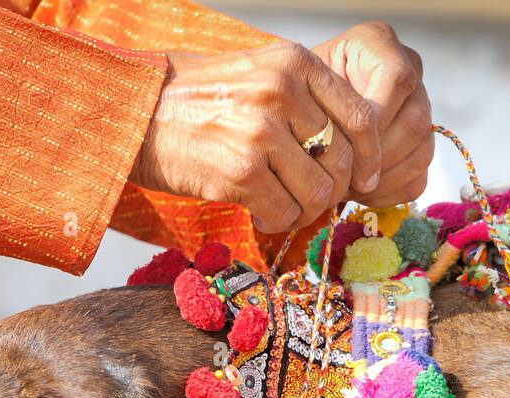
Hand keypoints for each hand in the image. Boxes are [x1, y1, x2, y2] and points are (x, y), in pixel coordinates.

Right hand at [129, 41, 381, 232]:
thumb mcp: (261, 75)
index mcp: (294, 64)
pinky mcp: (240, 172)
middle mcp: (282, 92)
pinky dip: (275, 221)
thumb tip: (359, 153)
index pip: (361, 118)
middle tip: (308, 195)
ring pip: (317, 193)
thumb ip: (309, 101)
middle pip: (341, 162)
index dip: (370, 157)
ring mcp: (260, 132)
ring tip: (278, 201)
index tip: (366, 178)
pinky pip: (284, 213)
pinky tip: (257, 211)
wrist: (139, 113)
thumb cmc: (203, 100)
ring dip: (301, 208)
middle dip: (330, 189)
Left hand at [312, 22, 432, 206]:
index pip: (397, 79)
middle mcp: (409, 71)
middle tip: (344, 175)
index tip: (346, 145)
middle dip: (377, 157)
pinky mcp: (420, 146)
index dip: (375, 118)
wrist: (303, 105)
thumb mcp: (301, 84)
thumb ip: (322, 105)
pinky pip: (417, 178)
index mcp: (379, 45)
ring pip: (420, 154)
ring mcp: (420, 109)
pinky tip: (359, 193)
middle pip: (415, 122)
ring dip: (382, 179)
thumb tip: (339, 151)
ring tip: (348, 187)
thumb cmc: (298, 92)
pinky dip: (388, 193)